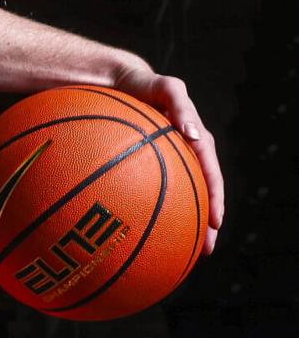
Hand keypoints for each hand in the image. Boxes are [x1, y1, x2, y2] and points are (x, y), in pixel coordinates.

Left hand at [113, 68, 224, 255]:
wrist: (121, 84)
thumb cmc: (144, 85)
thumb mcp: (166, 86)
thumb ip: (178, 101)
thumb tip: (193, 133)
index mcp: (196, 142)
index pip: (210, 174)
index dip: (215, 198)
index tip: (216, 222)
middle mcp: (186, 156)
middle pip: (201, 194)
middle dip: (207, 223)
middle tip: (207, 249)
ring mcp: (169, 162)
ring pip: (181, 198)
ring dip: (185, 224)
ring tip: (182, 254)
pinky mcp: (150, 165)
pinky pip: (155, 191)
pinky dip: (152, 211)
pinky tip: (140, 231)